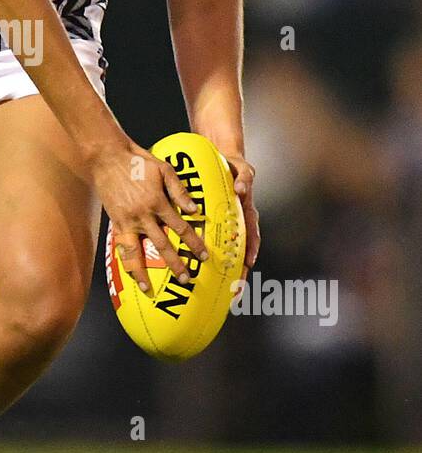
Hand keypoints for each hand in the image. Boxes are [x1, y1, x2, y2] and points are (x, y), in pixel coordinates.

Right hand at [90, 139, 208, 295]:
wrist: (107, 157)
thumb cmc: (137, 160)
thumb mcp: (164, 169)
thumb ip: (180, 191)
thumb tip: (194, 210)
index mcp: (157, 202)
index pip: (181, 228)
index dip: (193, 243)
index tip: (203, 255)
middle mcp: (142, 215)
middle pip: (162, 246)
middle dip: (176, 264)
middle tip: (186, 278)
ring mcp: (126, 221)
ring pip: (135, 253)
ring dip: (142, 273)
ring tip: (148, 288)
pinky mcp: (115, 222)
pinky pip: (121, 247)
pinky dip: (126, 262)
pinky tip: (130, 273)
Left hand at [223, 153, 259, 285]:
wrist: (225, 159)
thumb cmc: (236, 166)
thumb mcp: (244, 169)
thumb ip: (246, 178)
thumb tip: (241, 189)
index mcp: (247, 213)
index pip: (252, 236)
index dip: (251, 252)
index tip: (248, 267)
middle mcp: (239, 223)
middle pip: (240, 252)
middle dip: (239, 273)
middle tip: (234, 292)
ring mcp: (227, 225)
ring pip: (226, 252)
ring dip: (224, 271)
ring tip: (219, 292)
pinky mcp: (215, 223)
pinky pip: (213, 243)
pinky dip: (210, 258)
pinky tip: (200, 272)